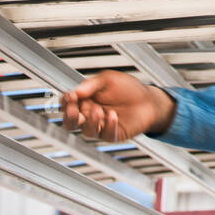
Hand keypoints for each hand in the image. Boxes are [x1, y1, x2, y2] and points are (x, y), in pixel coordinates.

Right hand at [60, 70, 176, 141]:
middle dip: (70, 116)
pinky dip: (109, 126)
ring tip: (99, 110)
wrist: (149, 99)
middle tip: (74, 109)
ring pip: (87, 131)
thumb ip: (92, 84)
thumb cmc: (128, 88)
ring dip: (91, 122)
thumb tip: (76, 90)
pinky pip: (106, 135)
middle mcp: (90, 115)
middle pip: (71, 123)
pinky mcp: (114, 134)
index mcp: (86, 101)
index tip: (71, 96)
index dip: (66, 102)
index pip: (68, 105)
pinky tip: (113, 116)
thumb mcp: (108, 80)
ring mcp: (102, 126)